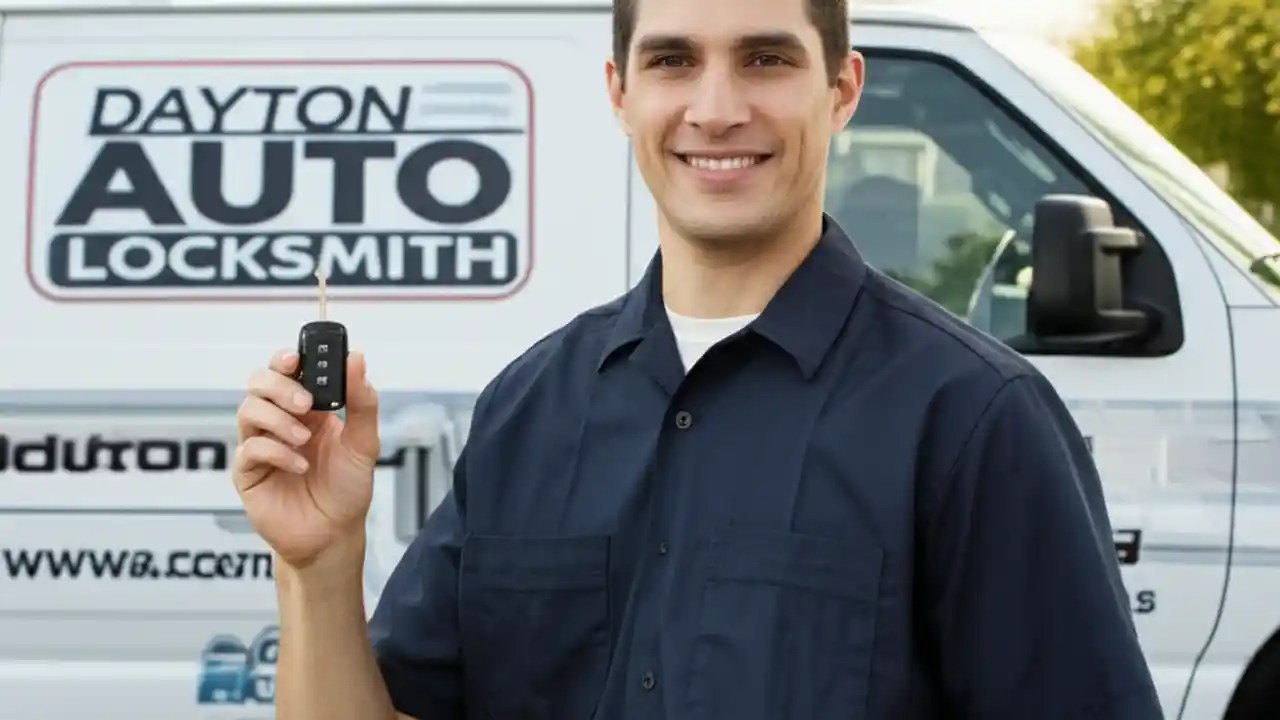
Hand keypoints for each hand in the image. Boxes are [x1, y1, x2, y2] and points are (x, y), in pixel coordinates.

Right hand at [232, 348, 379, 569]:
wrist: (334, 534)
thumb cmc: (347, 489)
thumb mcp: (364, 443)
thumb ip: (362, 403)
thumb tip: (357, 359)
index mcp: (307, 409)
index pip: (287, 370)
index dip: (286, 359)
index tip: (295, 358)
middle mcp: (280, 422)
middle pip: (259, 383)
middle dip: (279, 386)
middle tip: (304, 403)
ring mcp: (261, 446)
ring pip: (247, 411)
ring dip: (277, 419)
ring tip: (303, 439)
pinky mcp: (248, 473)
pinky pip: (249, 449)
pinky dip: (275, 452)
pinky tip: (299, 465)